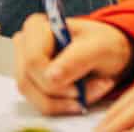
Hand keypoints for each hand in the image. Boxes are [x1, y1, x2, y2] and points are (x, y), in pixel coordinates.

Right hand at [13, 15, 133, 114]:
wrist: (109, 53)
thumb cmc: (103, 43)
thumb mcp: (99, 48)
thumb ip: (76, 60)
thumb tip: (50, 78)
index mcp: (37, 27)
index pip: (32, 62)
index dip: (53, 81)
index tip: (78, 89)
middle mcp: (25, 44)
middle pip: (28, 82)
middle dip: (61, 95)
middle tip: (90, 91)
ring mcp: (24, 64)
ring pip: (33, 97)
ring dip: (63, 104)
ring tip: (90, 93)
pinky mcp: (31, 83)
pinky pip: (39, 104)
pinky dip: (62, 107)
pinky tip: (81, 98)